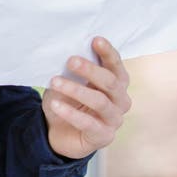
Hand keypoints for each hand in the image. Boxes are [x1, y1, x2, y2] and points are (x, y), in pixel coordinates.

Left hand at [42, 37, 130, 159]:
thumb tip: (65, 52)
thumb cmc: (67, 101)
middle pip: (110, 82)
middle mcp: (120, 100)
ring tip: (55, 82)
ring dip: (76, 90)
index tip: (95, 40)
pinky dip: (70, 113)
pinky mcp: (103, 136)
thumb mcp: (67, 81)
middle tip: (70, 60)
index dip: (108, 52)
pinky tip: (56, 105)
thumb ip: (72, 70)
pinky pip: (88, 123)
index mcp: (115, 83)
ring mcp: (114, 119)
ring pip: (100, 101)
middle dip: (90, 69)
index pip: (116, 65)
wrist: (58, 132)